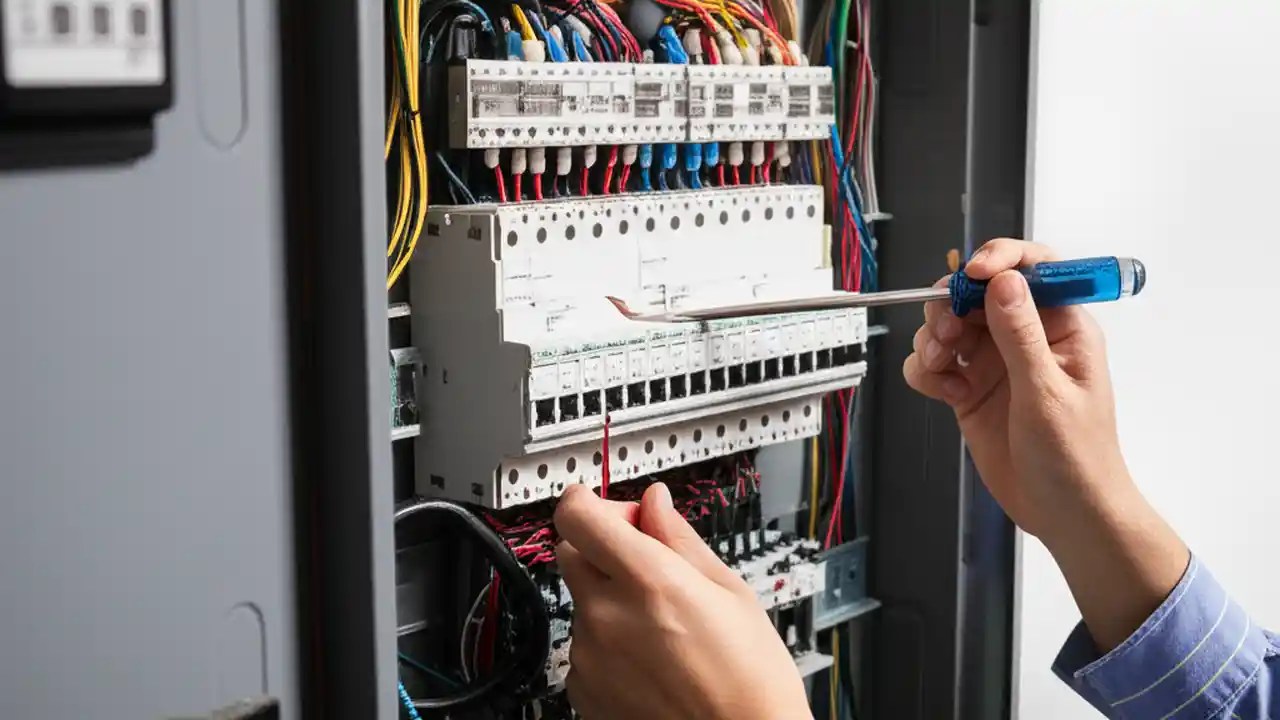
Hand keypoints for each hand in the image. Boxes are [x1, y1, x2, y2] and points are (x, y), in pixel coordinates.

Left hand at [553, 483, 810, 719]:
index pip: (577, 515)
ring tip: (662, 629)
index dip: (587, 502)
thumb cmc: (750, 681)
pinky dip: (607, 643)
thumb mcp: (729, 591)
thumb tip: (655, 503)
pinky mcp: (582, 690)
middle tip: (644, 563)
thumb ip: (679, 538)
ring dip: (608, 600)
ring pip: (581, 602)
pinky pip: (582, 646)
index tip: (604, 506)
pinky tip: (650, 660)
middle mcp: (607, 614)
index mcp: (648, 579)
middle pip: (571, 552)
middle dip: (602, 547)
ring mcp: (589, 656)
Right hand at [902, 238, 1186, 649]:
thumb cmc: (1077, 458)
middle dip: (952, 307)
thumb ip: (1020, 335)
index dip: (999, 260)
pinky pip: (935, 365)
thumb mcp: (1047, 392)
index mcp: (1061, 327)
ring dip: (933, 341)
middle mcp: (1026, 338)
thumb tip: (1004, 281)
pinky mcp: (970, 390)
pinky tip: (945, 394)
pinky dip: (928, 373)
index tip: (972, 274)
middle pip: (976, 294)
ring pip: (949, 327)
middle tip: (945, 334)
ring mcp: (996, 364)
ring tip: (941, 369)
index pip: (1032, 268)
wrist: (1064, 514)